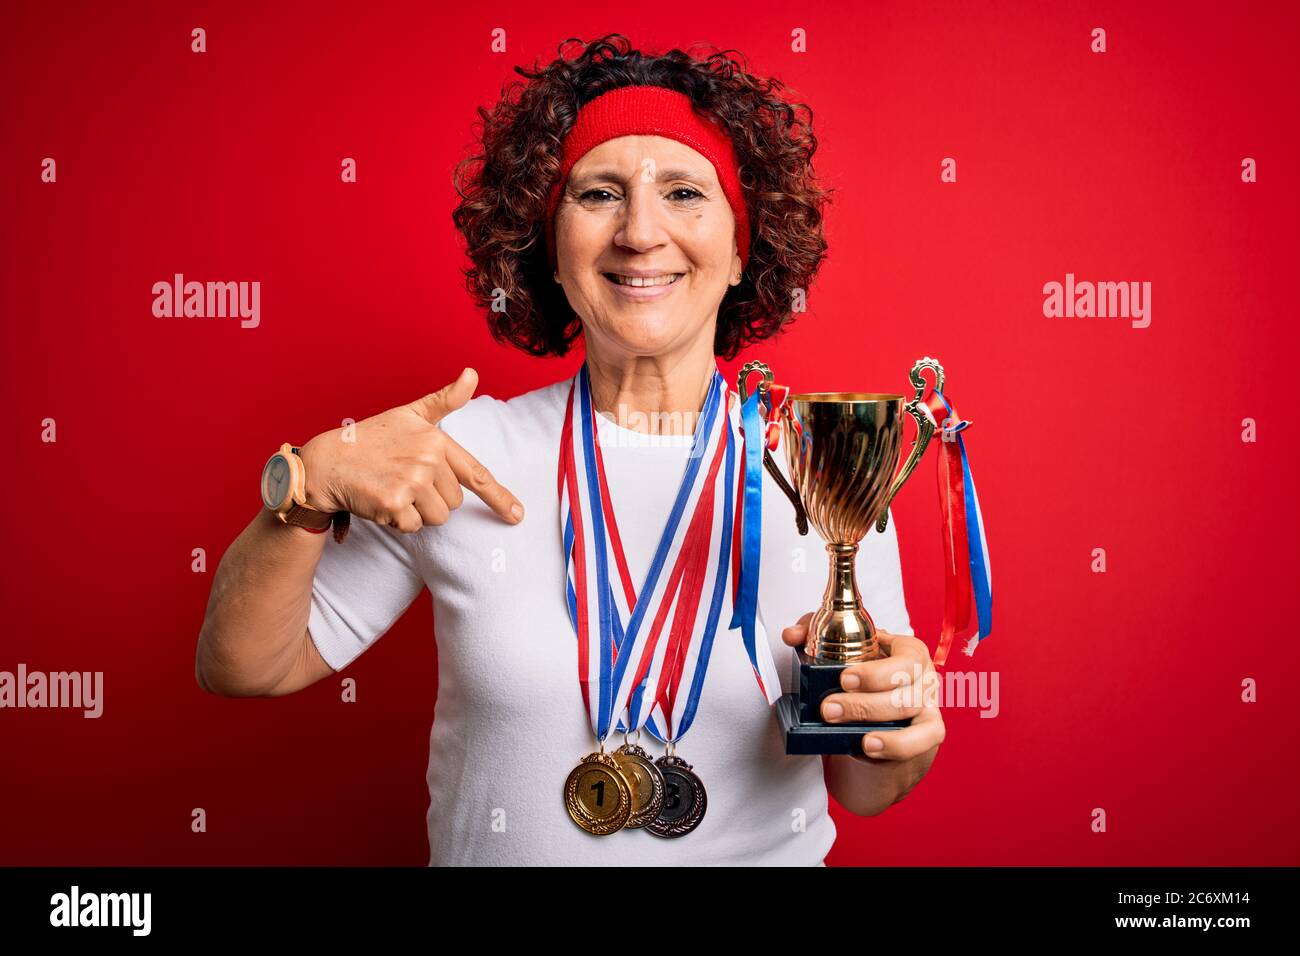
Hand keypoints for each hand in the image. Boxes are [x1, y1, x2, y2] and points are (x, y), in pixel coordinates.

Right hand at [296, 367, 524, 531]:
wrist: (328, 462)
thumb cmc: (371, 439)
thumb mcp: (410, 414)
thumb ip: (445, 400)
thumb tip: (472, 374)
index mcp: (436, 440)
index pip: (476, 474)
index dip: (500, 498)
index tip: (518, 516)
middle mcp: (428, 460)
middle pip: (452, 502)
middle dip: (431, 499)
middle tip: (402, 480)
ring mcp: (412, 482)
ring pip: (436, 518)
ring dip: (416, 513)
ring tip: (393, 489)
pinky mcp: (395, 503)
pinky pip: (413, 527)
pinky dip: (399, 522)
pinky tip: (381, 501)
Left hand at [781, 612, 945, 766]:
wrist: (874, 726)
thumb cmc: (862, 682)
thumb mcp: (842, 655)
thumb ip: (814, 636)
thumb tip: (791, 635)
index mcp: (908, 652)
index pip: (905, 656)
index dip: (875, 671)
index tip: (844, 679)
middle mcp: (924, 677)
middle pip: (903, 689)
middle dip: (862, 703)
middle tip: (828, 709)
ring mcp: (927, 706)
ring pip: (910, 711)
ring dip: (874, 722)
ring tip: (845, 729)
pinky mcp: (928, 735)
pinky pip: (922, 740)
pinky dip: (896, 744)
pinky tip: (869, 745)